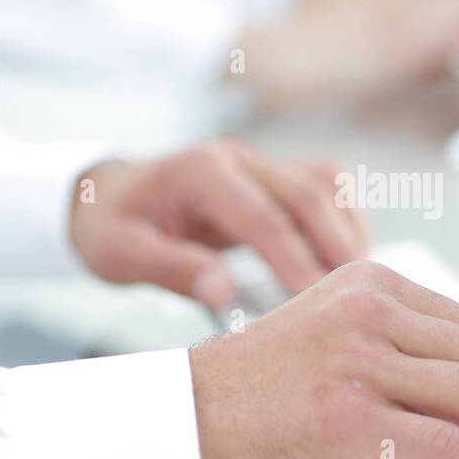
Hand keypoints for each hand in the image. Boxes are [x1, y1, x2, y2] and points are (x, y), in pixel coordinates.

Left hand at [69, 139, 367, 306]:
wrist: (106, 196)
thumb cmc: (111, 226)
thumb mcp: (119, 253)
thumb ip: (171, 269)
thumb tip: (222, 292)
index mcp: (201, 170)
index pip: (263, 217)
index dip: (295, 260)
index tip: (316, 301)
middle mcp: (238, 157)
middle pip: (309, 194)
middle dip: (335, 247)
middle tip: (353, 299)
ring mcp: (260, 162)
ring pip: (327, 186)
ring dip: (346, 232)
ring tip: (353, 284)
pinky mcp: (274, 176)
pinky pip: (326, 188)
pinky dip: (342, 222)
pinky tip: (342, 262)